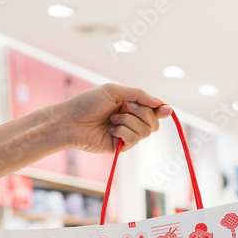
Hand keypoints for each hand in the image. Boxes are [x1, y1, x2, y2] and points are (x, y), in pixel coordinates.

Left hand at [58, 83, 172, 153]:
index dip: (161, 110)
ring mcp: (126, 135)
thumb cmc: (88, 103)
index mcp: (130, 105)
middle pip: (154, 122)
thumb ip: (139, 95)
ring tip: (112, 119)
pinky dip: (123, 132)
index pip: (153, 109)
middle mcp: (131, 120)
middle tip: (125, 107)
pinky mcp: (121, 147)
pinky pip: (134, 140)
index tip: (165, 109)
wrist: (71, 120)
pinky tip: (111, 130)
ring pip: (146, 132)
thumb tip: (162, 104)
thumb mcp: (114, 91)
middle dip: (142, 113)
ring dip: (129, 122)